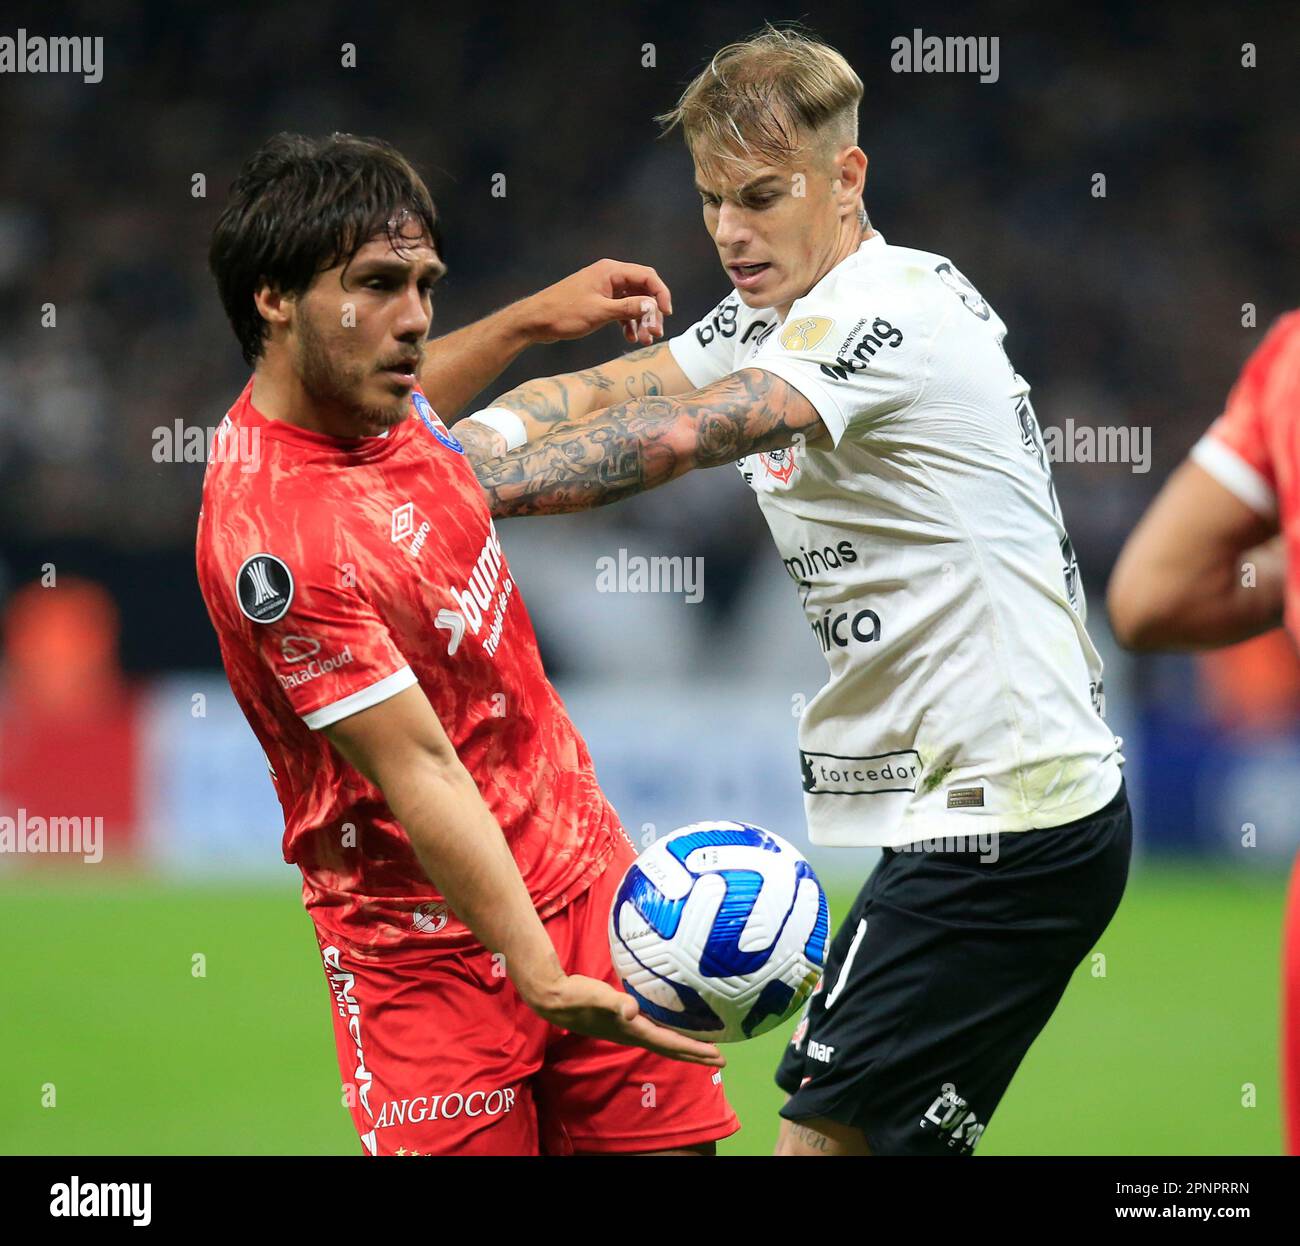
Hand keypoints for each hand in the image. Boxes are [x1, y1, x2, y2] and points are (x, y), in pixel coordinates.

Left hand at [518, 259, 672, 346]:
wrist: (536, 321)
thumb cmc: (563, 313)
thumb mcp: (600, 312)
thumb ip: (628, 308)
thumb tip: (652, 306)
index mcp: (610, 271)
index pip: (647, 277)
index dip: (660, 294)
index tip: (666, 314)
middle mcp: (609, 276)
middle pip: (642, 290)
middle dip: (650, 312)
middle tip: (654, 333)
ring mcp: (603, 289)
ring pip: (632, 302)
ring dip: (640, 320)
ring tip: (643, 340)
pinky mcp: (598, 301)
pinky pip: (620, 309)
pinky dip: (627, 323)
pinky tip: (629, 337)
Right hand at [523, 972, 725, 1067]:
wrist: (555, 999)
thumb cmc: (578, 996)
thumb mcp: (597, 995)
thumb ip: (614, 1002)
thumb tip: (632, 1011)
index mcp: (633, 1030)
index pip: (670, 1044)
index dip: (694, 1050)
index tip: (718, 1056)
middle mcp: (634, 1033)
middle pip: (671, 1048)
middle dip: (696, 1054)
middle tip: (721, 1060)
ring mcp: (628, 1027)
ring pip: (664, 1040)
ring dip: (685, 1045)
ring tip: (705, 1046)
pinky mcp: (624, 1018)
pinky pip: (655, 1027)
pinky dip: (671, 1030)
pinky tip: (676, 1022)